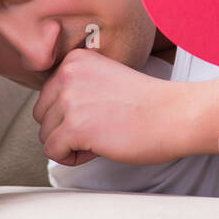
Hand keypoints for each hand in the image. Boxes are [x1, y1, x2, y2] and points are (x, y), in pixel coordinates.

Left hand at [33, 46, 180, 166]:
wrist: (175, 114)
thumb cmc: (147, 103)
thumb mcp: (104, 80)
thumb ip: (76, 88)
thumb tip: (49, 113)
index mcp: (75, 60)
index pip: (48, 96)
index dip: (72, 113)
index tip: (100, 112)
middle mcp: (67, 74)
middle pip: (43, 116)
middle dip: (67, 129)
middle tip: (101, 127)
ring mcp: (69, 100)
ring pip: (45, 136)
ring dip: (71, 144)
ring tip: (103, 136)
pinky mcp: (75, 127)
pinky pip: (53, 152)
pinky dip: (72, 158)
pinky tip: (98, 149)